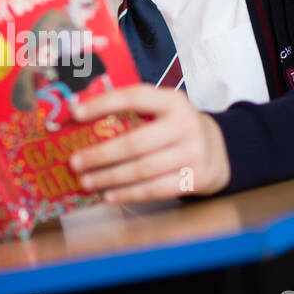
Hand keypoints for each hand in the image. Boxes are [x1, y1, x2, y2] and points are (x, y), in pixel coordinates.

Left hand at [69, 84, 230, 202]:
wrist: (218, 151)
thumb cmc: (175, 129)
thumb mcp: (162, 111)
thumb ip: (131, 112)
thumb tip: (81, 118)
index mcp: (173, 101)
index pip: (134, 98)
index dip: (103, 104)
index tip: (75, 114)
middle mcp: (185, 125)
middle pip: (135, 142)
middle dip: (100, 154)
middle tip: (75, 162)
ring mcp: (192, 153)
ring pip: (142, 170)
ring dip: (109, 178)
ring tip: (86, 181)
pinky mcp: (194, 178)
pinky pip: (154, 189)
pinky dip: (128, 194)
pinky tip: (109, 196)